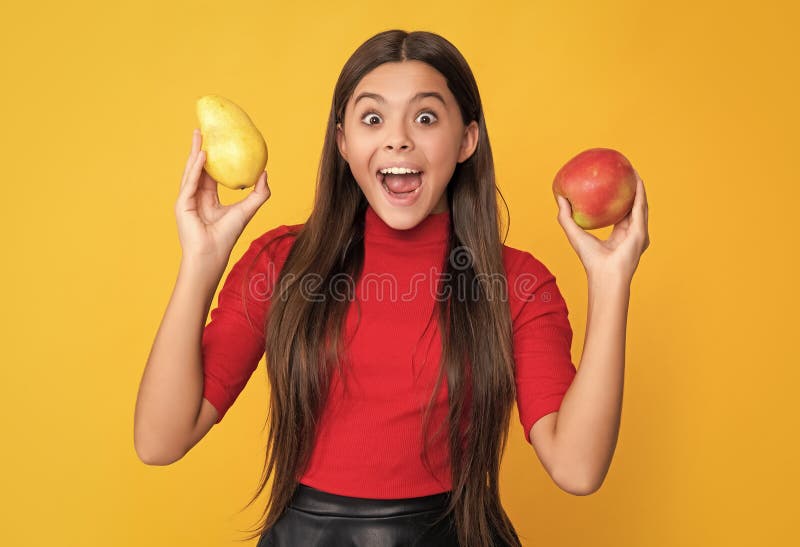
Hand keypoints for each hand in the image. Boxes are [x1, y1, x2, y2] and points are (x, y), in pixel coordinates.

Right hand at [175, 128, 270, 264]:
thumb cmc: (227, 236)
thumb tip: (265, 172)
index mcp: (208, 199)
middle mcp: (195, 197)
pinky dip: (196, 169)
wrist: (212, 254)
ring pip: (191, 171)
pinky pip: (190, 183)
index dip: (212, 157)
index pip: (209, 173)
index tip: (215, 140)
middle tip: (202, 129)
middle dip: (199, 148)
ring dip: (195, 153)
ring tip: (199, 135)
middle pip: (197, 168)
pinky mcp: (182, 205)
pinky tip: (203, 156)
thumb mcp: (247, 210)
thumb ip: (259, 193)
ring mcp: (187, 201)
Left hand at [554, 169, 649, 282]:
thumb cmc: (590, 258)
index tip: (612, 184)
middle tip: (623, 173)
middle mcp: (631, 233)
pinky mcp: (641, 229)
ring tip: (632, 170)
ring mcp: (638, 232)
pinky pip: (640, 206)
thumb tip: (559, 197)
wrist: (605, 274)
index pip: (620, 215)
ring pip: (640, 204)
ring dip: (638, 187)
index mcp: (619, 236)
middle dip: (630, 190)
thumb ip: (566, 217)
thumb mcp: (574, 233)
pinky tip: (636, 179)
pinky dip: (639, 192)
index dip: (617, 199)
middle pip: (632, 207)